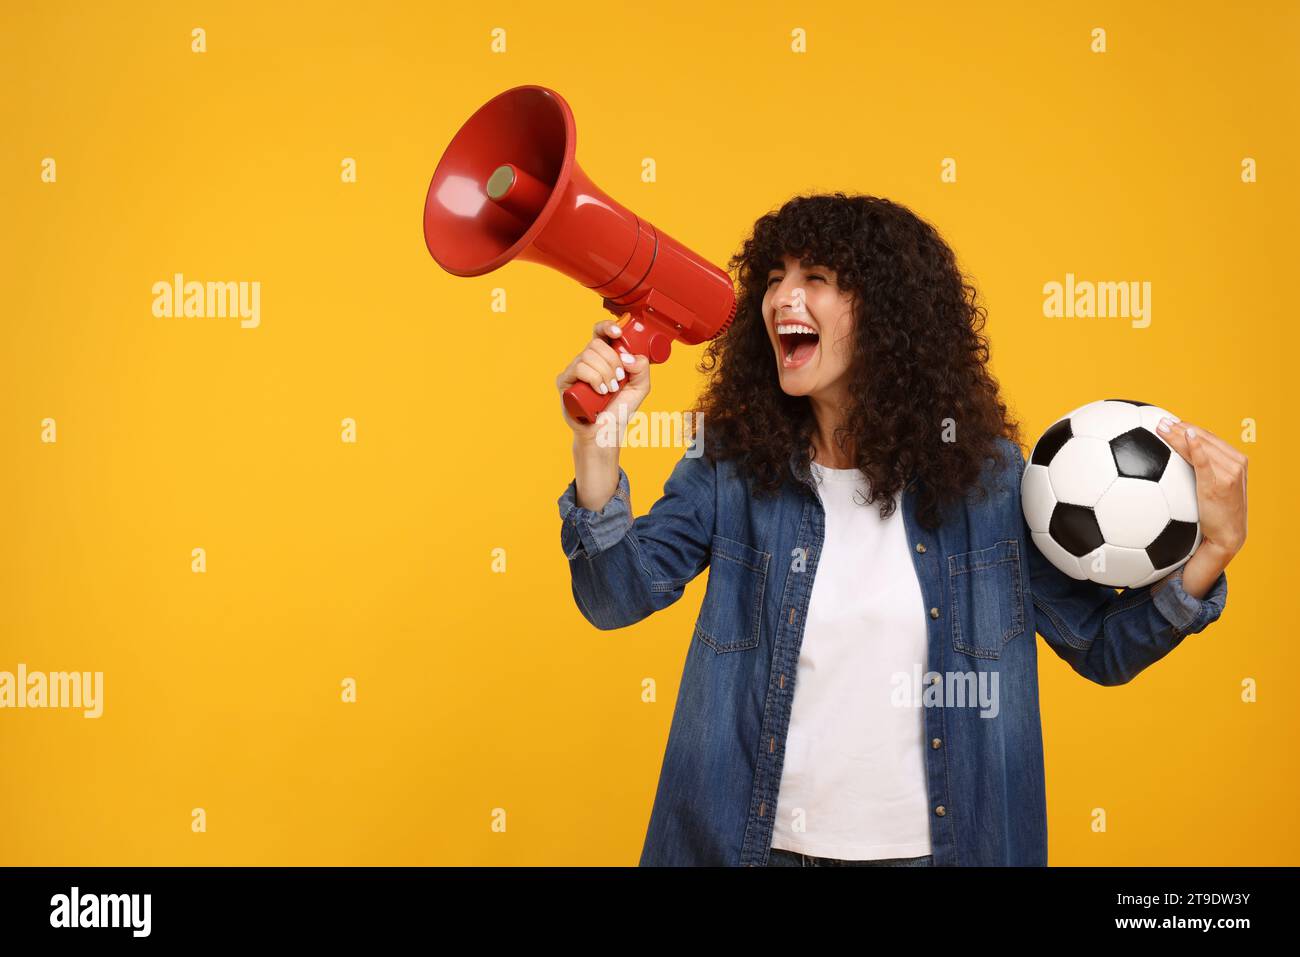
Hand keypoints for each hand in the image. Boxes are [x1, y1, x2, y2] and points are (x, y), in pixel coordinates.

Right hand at [556, 314, 651, 442]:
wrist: (606, 432)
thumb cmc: (619, 410)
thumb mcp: (640, 387)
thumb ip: (642, 368)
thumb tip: (627, 356)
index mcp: (604, 357)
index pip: (601, 333)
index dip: (607, 327)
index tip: (618, 333)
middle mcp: (587, 361)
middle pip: (596, 344)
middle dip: (612, 361)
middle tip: (619, 380)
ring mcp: (575, 370)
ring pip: (588, 355)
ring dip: (605, 373)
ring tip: (609, 390)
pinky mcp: (565, 381)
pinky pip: (579, 368)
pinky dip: (594, 379)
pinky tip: (599, 392)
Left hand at [1156, 416, 1247, 561]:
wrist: (1226, 536)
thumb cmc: (1216, 513)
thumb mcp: (1214, 487)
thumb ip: (1205, 471)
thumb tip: (1179, 459)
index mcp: (1237, 460)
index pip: (1209, 438)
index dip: (1189, 427)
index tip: (1171, 422)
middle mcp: (1236, 463)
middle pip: (1204, 438)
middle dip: (1181, 427)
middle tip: (1161, 421)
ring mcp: (1229, 472)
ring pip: (1201, 446)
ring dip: (1180, 434)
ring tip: (1161, 426)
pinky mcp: (1219, 483)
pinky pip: (1204, 461)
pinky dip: (1196, 447)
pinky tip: (1186, 435)